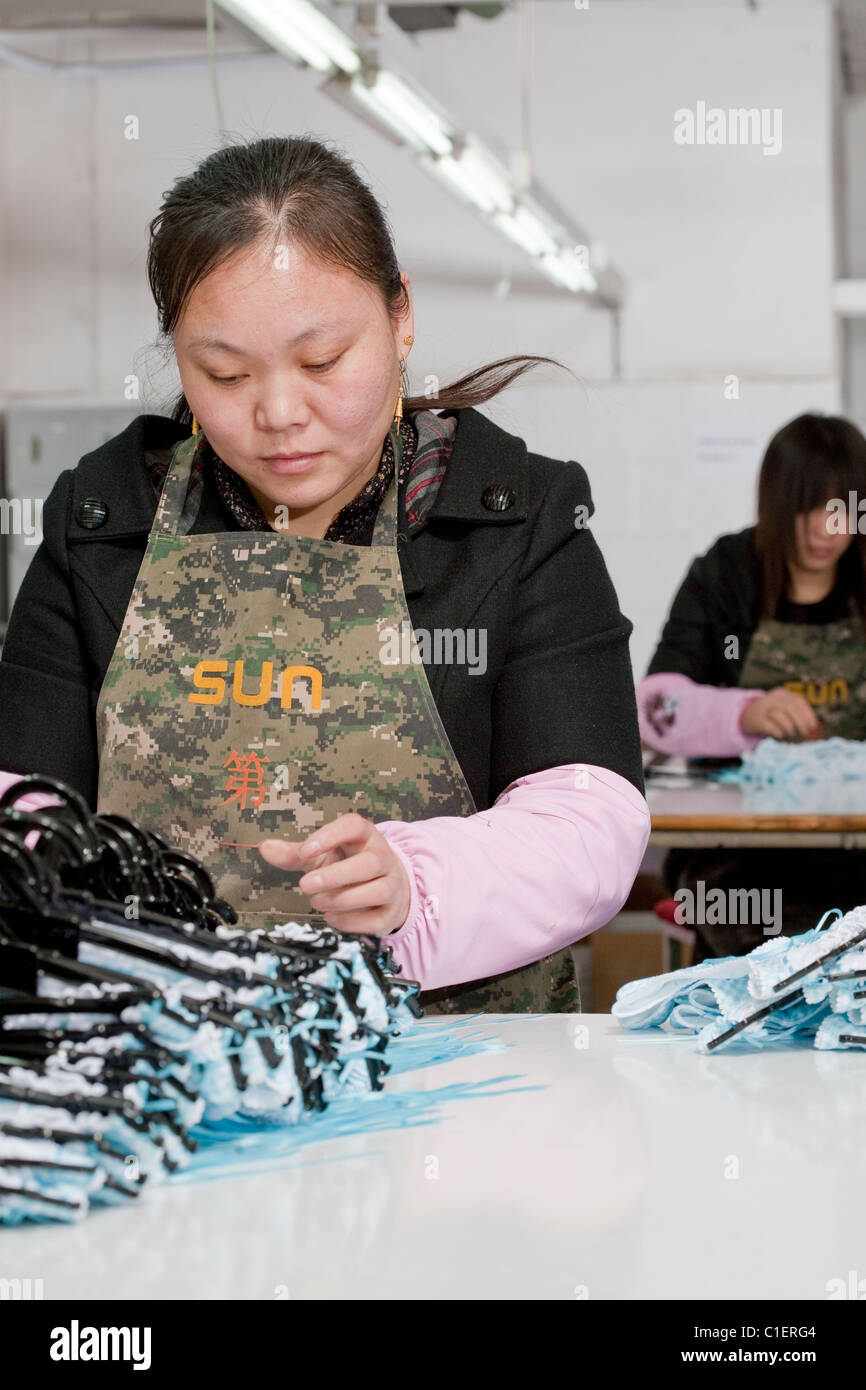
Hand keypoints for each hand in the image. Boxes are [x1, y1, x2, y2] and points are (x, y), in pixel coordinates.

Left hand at [257, 812, 410, 936]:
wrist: (387, 887)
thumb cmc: (349, 865)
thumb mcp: (324, 855)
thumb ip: (296, 853)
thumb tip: (264, 848)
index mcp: (365, 837)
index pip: (354, 826)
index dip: (330, 836)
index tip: (306, 851)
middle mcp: (384, 858)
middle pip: (369, 863)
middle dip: (337, 875)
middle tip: (306, 885)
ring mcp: (393, 885)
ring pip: (378, 891)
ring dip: (344, 899)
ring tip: (317, 902)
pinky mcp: (392, 912)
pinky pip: (377, 919)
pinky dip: (353, 921)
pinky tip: (331, 918)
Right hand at [739, 687, 822, 740]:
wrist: (746, 715)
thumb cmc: (771, 715)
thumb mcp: (784, 708)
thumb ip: (797, 714)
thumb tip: (813, 727)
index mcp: (782, 693)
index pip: (798, 701)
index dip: (808, 714)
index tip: (812, 726)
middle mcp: (771, 698)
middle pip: (790, 707)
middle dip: (801, 722)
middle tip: (804, 733)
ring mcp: (762, 708)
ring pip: (779, 715)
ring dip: (789, 728)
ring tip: (790, 734)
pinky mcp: (755, 720)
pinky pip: (769, 726)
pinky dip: (778, 732)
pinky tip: (780, 735)